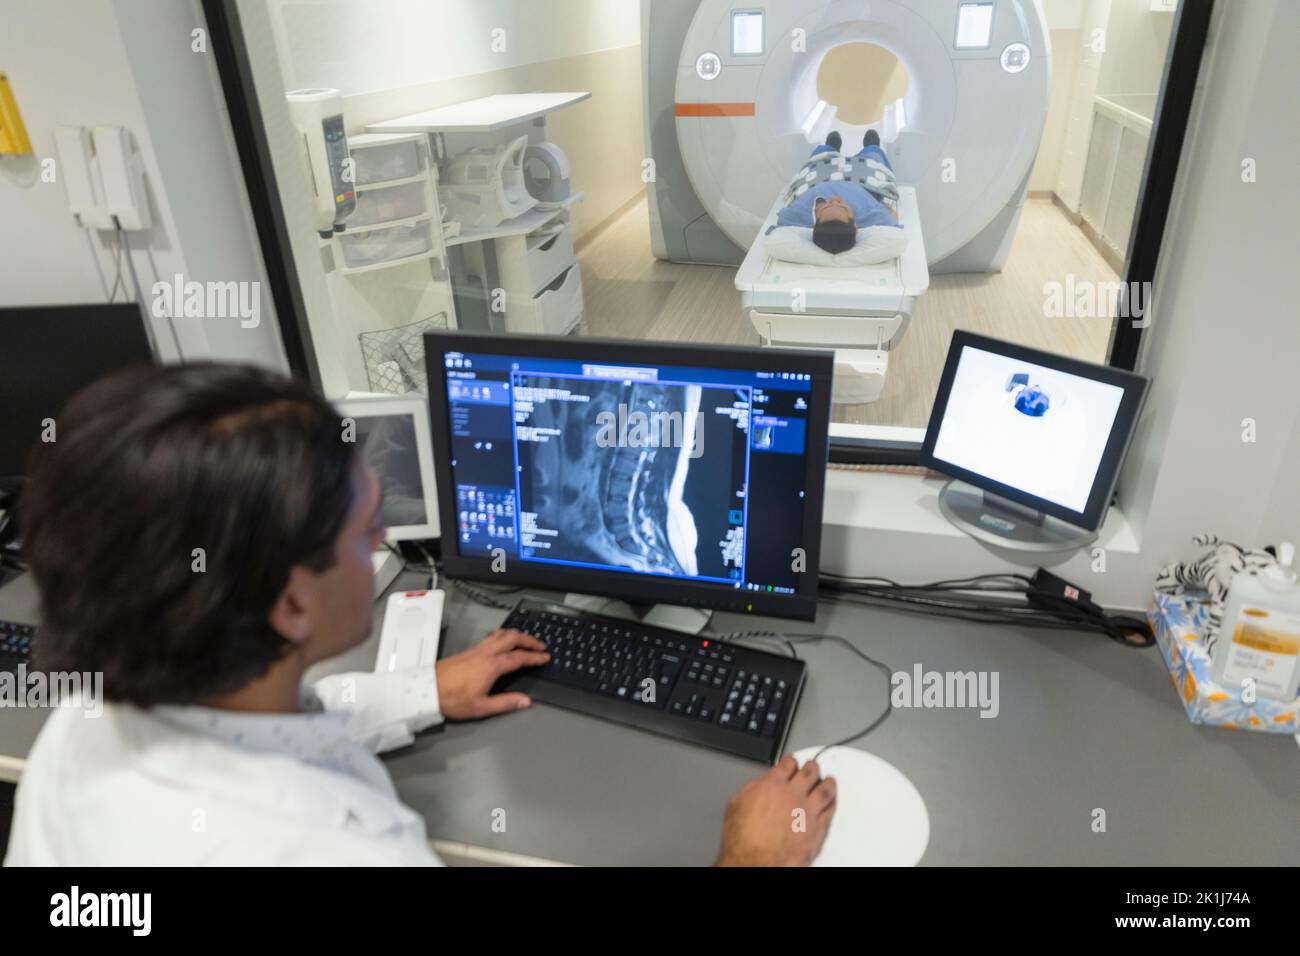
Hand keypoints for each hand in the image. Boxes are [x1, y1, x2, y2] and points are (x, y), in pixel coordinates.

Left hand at [434, 628, 549, 719]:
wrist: (427, 689)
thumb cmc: (452, 699)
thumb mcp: (481, 707)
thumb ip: (506, 703)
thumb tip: (525, 701)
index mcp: (492, 666)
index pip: (519, 658)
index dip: (535, 657)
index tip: (545, 657)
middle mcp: (486, 653)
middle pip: (512, 638)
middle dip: (529, 640)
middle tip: (540, 645)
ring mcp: (477, 650)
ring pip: (501, 634)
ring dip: (516, 635)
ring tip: (525, 640)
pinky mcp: (469, 651)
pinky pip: (491, 636)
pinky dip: (503, 635)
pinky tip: (502, 641)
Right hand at [715, 756, 835, 866]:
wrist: (753, 861)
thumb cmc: (743, 838)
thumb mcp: (737, 803)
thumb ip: (754, 789)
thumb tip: (761, 785)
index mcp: (773, 784)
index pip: (788, 763)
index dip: (791, 761)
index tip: (792, 762)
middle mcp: (793, 794)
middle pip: (810, 772)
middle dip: (811, 767)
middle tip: (812, 767)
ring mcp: (808, 811)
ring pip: (825, 789)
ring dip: (827, 782)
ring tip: (828, 780)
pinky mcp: (817, 828)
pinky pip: (830, 810)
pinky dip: (832, 803)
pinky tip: (831, 802)